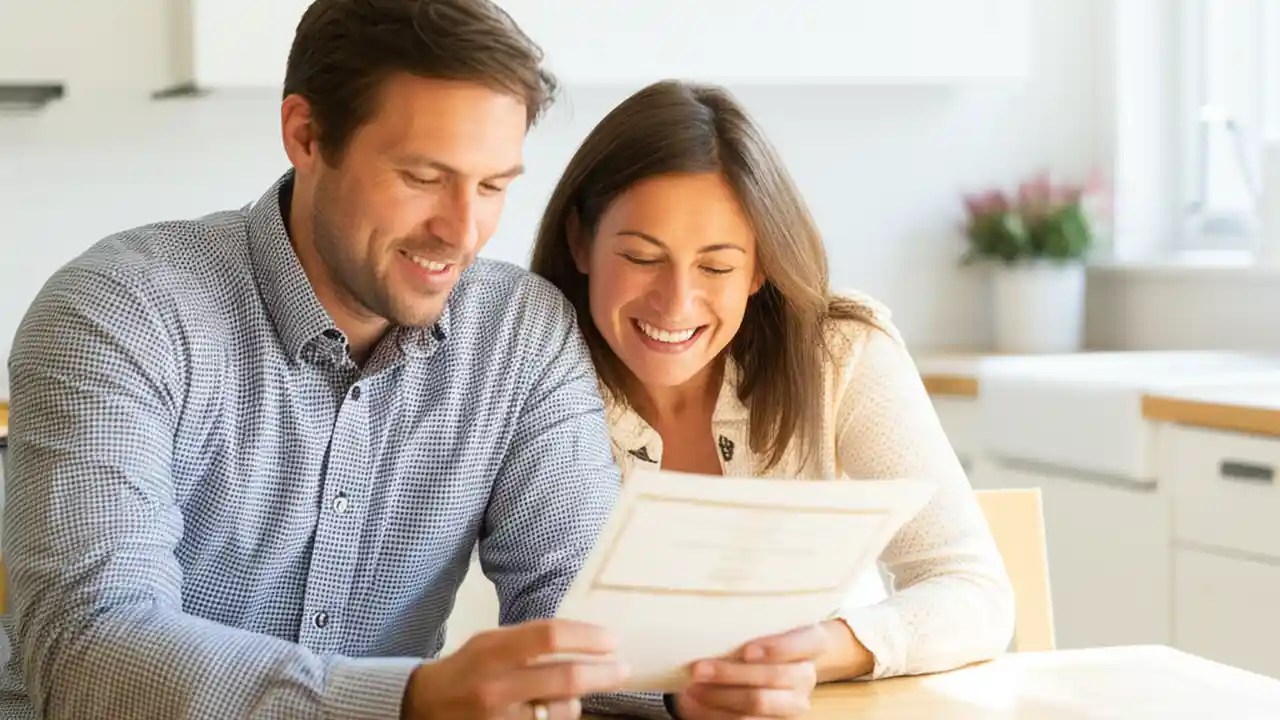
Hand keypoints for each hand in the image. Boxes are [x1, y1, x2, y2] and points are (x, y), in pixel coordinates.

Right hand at [402, 619, 629, 719]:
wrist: (425, 707)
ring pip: (563, 711)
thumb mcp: (490, 642)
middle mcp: (496, 688)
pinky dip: (561, 717)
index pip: (549, 637)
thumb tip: (584, 638)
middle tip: (623, 668)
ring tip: (579, 691)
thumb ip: (530, 639)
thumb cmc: (466, 668)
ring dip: (580, 700)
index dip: (587, 637)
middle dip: (603, 673)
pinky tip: (560, 707)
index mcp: (492, 652)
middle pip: (565, 678)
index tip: (612, 639)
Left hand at [671, 624, 828, 718]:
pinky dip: (716, 714)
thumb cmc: (763, 638)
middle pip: (772, 677)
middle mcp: (807, 674)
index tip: (746, 650)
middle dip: (731, 674)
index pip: (806, 643)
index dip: (777, 648)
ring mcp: (794, 703)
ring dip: (719, 697)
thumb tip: (706, 615)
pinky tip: (696, 705)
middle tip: (697, 669)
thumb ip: (749, 622)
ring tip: (691, 689)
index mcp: (812, 643)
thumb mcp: (765, 624)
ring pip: (758, 704)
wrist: (776, 669)